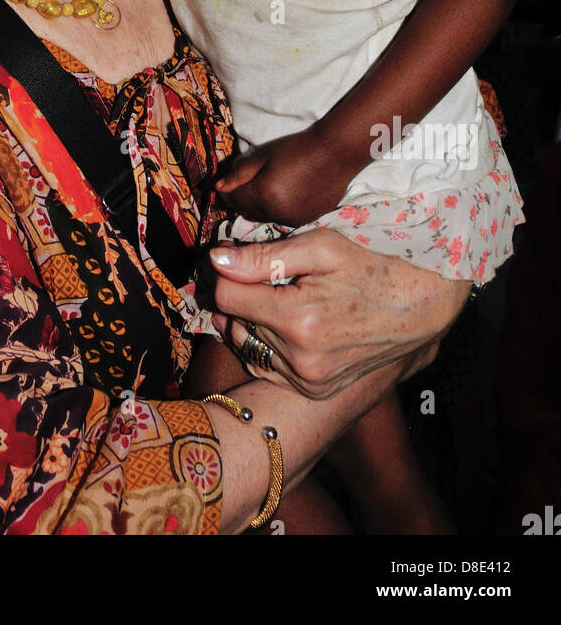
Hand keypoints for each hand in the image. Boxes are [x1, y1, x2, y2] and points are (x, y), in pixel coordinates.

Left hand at [209, 229, 468, 398]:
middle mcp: (300, 358)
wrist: (420, 308)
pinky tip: (281, 324)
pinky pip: (266, 367)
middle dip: (240, 296)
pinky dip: (265, 345)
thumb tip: (217, 260)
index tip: (233, 260)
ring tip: (273, 298)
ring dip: (251, 321)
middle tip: (259, 276)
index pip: (225, 297)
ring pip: (248, 344)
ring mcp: (308, 380)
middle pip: (235, 320)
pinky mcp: (315, 390)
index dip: (225, 273)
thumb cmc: (373, 268)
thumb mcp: (322, 248)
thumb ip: (264, 256)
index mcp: (298, 318)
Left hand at [215, 125, 348, 226]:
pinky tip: (287, 193)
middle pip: (248, 212)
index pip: (234, 200)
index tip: (225, 184)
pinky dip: (278, 209)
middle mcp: (277, 214)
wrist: (336, 152)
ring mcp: (294, 220)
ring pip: (265, 217)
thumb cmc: (297, 148)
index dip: (227, 191)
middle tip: (244, 184)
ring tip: (268, 186)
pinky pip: (283, 218)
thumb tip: (219, 187)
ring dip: (260, 206)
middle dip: (242, 200)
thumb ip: (239, 173)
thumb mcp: (263, 155)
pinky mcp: (307, 220)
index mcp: (264, 196)